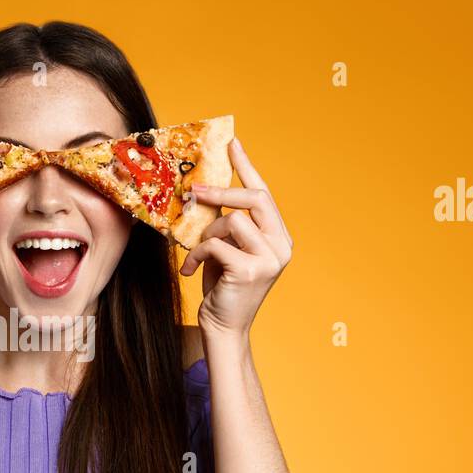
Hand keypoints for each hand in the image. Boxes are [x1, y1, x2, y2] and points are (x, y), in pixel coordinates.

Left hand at [179, 138, 292, 338]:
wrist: (223, 329)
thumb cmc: (223, 288)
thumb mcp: (227, 250)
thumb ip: (227, 225)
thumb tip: (205, 192)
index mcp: (278, 237)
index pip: (264, 194)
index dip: (247, 167)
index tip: (232, 143)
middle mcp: (281, 246)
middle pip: (256, 199)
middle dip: (223, 192)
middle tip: (195, 191)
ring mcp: (270, 259)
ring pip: (232, 221)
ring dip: (206, 234)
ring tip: (196, 253)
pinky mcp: (250, 271)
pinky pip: (216, 245)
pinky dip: (197, 255)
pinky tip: (191, 271)